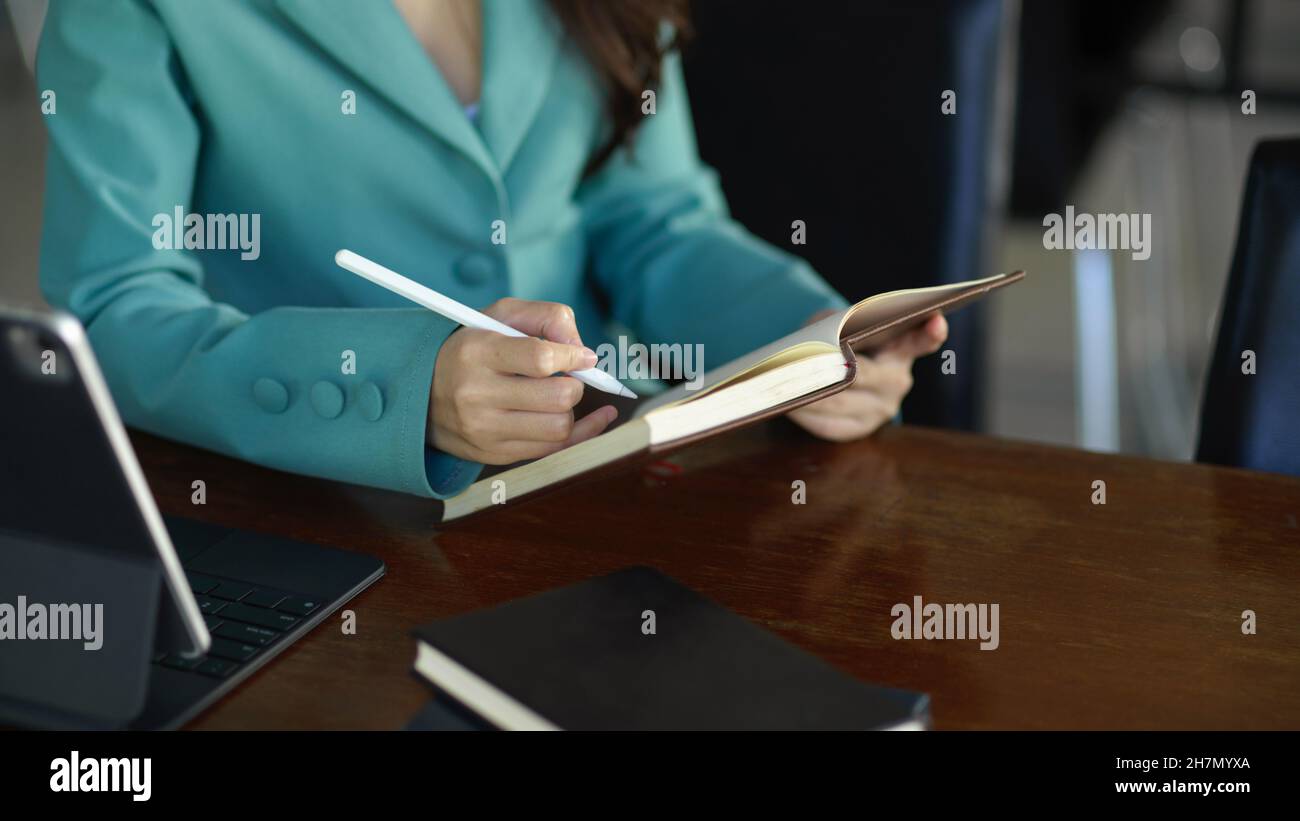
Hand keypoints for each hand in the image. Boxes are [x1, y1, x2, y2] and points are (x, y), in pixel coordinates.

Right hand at [428, 298, 617, 463]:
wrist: (422, 391)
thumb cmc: (472, 348)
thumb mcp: (499, 316)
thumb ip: (546, 317)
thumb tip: (582, 349)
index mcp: (476, 353)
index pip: (542, 359)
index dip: (573, 357)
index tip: (582, 356)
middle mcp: (476, 395)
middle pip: (558, 397)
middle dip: (575, 384)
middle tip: (568, 376)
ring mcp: (484, 430)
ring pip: (559, 427)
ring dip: (570, 409)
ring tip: (557, 395)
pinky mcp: (494, 453)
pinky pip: (554, 449)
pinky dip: (581, 432)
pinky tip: (597, 418)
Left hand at [788, 312, 946, 440]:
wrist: (836, 367)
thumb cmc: (839, 337)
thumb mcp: (841, 322)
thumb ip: (837, 326)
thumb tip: (813, 349)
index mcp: (901, 348)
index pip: (922, 340)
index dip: (930, 331)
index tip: (935, 319)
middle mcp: (897, 381)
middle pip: (865, 375)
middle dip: (835, 371)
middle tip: (810, 364)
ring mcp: (880, 409)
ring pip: (841, 403)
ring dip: (809, 395)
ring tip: (782, 386)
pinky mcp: (859, 430)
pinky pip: (829, 425)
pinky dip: (805, 415)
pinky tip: (785, 406)